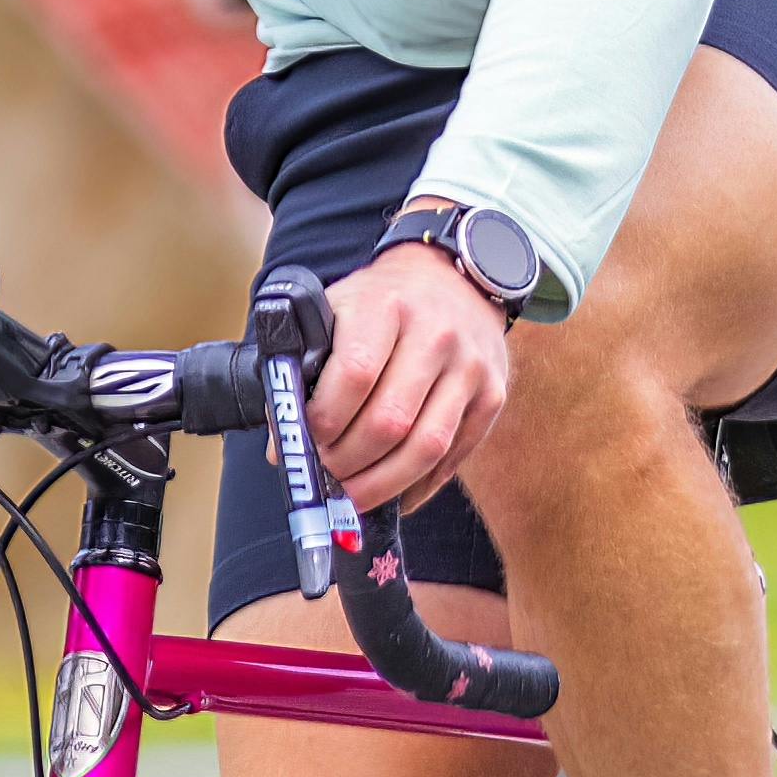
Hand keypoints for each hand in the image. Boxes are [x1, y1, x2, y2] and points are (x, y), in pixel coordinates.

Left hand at [309, 244, 512, 517]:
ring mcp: (471, 367)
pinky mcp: (492, 395)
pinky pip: (454, 456)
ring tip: (352, 497)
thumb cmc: (381, 303)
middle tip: (325, 477)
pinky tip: (392, 494)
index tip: (305, 440)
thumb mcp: (337, 310)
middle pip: (390, 421)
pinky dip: (419, 485)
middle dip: (348, 462)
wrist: (453, 279)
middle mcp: (436, 334)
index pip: (355, 375)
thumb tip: (283, 446)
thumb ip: (305, 369)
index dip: (324, 420)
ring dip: (382, 484)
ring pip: (426, 446)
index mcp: (387, 307)